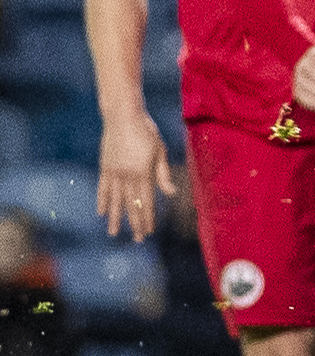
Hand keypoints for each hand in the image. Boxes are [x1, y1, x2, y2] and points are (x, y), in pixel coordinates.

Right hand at [97, 112, 176, 242]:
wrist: (123, 116)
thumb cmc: (147, 131)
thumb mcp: (160, 151)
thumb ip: (163, 174)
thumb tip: (171, 193)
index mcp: (143, 172)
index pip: (147, 201)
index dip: (148, 217)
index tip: (149, 231)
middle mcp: (127, 175)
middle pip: (132, 204)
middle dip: (135, 222)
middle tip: (138, 239)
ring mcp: (113, 172)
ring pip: (115, 200)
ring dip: (115, 217)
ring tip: (114, 233)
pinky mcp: (104, 166)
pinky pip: (103, 188)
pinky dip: (102, 201)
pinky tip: (102, 213)